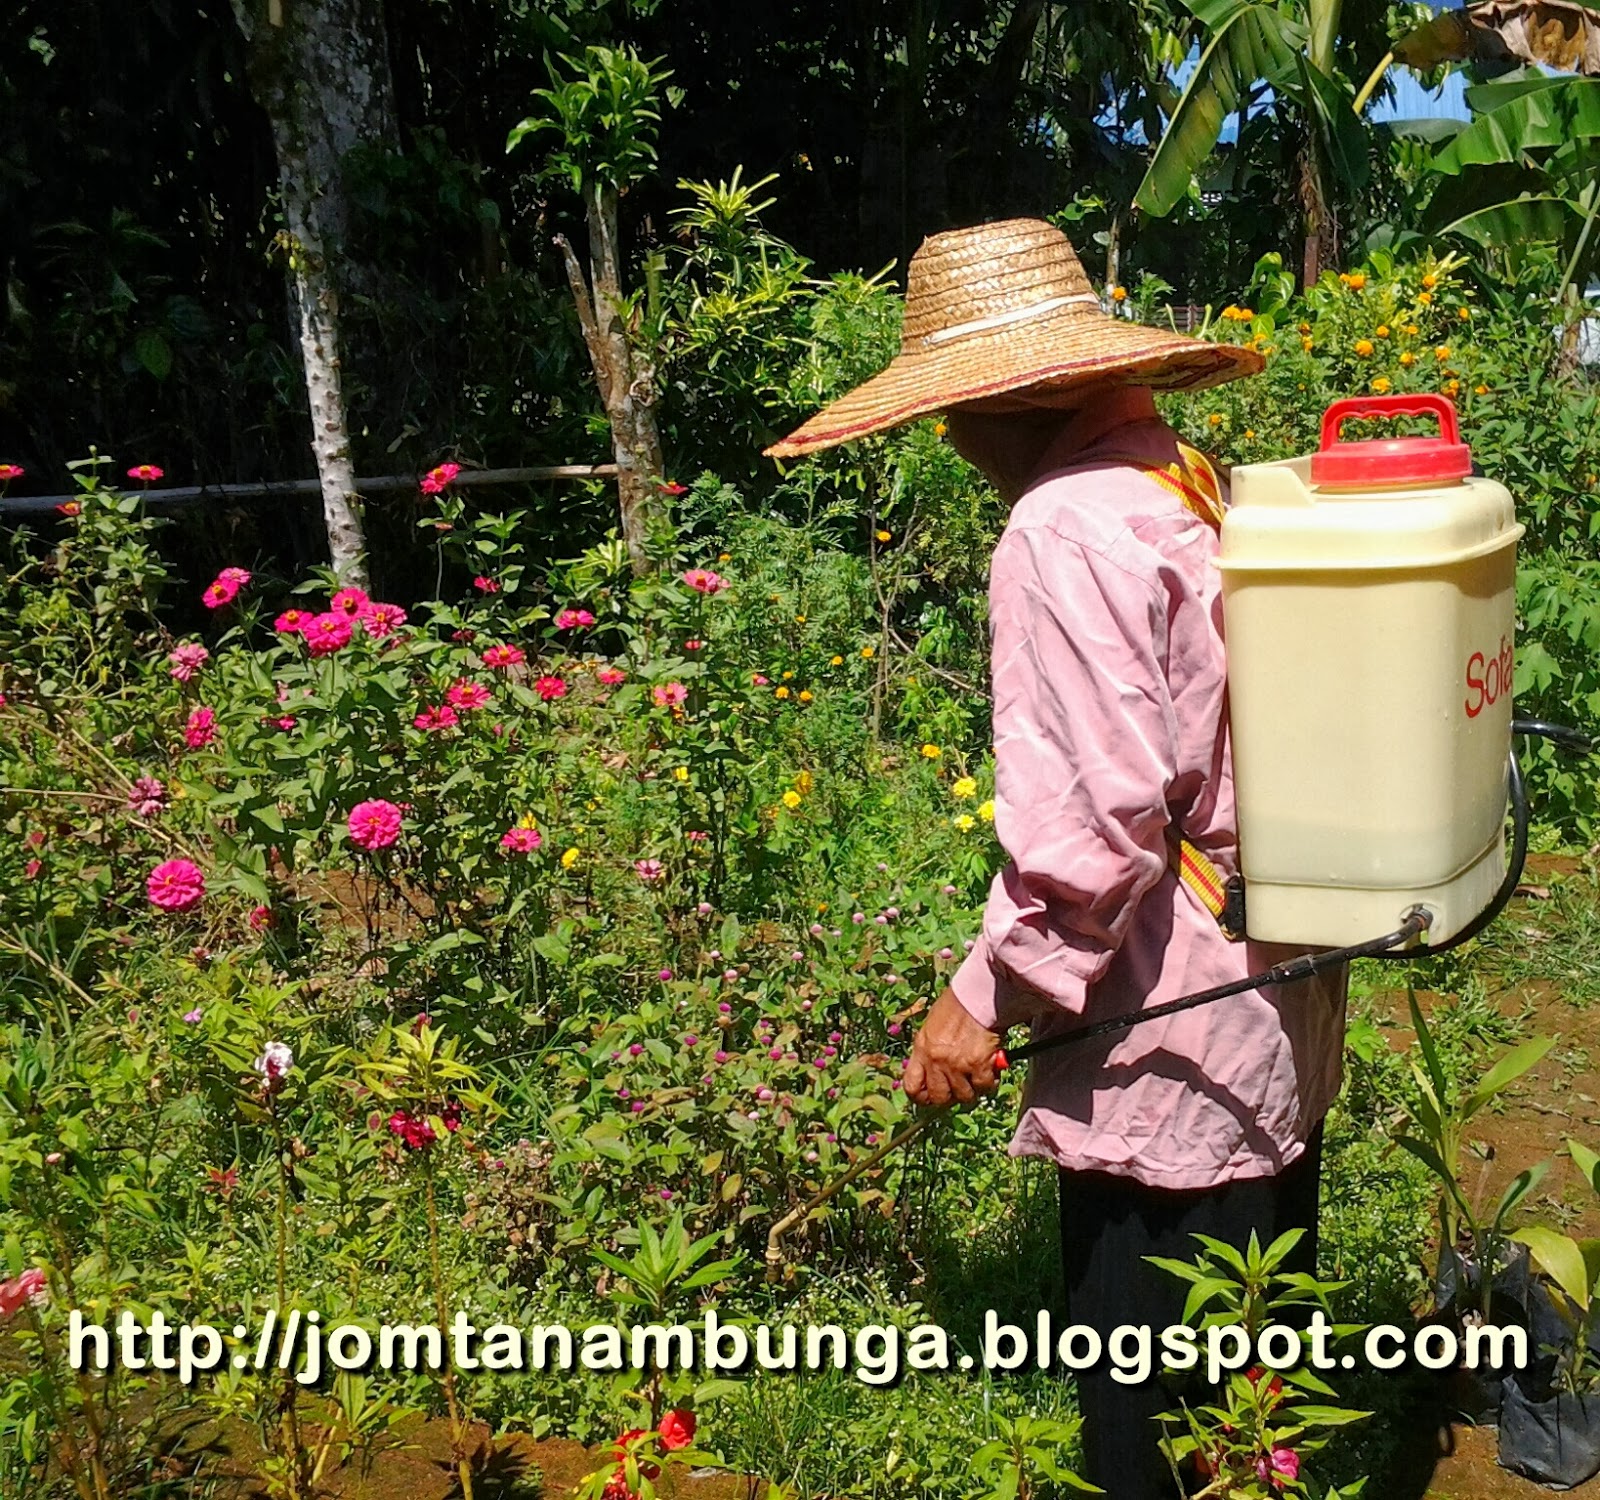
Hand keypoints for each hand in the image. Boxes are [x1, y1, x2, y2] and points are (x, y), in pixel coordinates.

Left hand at [905, 987, 1000, 1107]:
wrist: (978, 996)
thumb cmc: (956, 1007)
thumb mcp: (932, 1027)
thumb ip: (930, 1051)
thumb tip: (933, 1073)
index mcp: (921, 1049)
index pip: (911, 1086)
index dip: (921, 1097)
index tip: (930, 1097)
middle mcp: (936, 1060)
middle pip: (938, 1097)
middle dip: (950, 1096)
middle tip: (959, 1087)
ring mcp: (956, 1064)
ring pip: (963, 1096)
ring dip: (972, 1088)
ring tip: (976, 1073)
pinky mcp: (978, 1065)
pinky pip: (983, 1087)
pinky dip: (989, 1081)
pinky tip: (990, 1068)